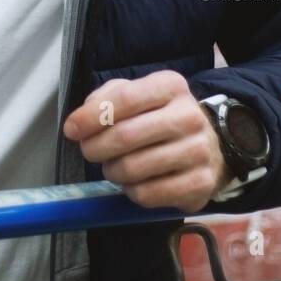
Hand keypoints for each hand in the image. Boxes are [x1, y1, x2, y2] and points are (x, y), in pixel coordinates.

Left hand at [63, 70, 232, 213]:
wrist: (209, 146)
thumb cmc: (159, 118)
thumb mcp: (137, 95)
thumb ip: (106, 99)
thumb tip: (78, 122)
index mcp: (171, 87)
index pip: (125, 98)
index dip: (91, 116)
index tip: (71, 129)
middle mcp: (189, 116)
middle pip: (125, 136)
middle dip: (95, 147)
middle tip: (89, 151)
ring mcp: (198, 152)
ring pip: (133, 169)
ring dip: (112, 171)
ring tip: (114, 166)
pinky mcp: (200, 184)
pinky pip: (147, 194)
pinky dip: (130, 191)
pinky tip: (135, 182)